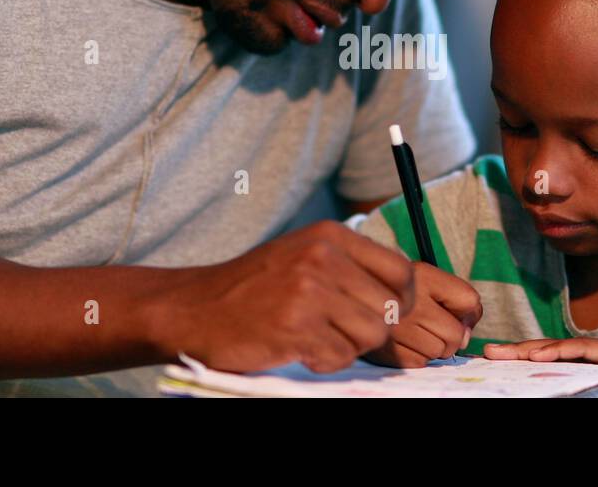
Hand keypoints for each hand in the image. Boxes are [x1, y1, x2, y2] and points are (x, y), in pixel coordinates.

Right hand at [159, 221, 415, 373]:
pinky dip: (325, 361)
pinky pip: (341, 357)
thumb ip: (350, 265)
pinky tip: (299, 348)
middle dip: (373, 329)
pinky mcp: (295, 327)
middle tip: (341, 332)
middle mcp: (323, 258)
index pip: (402, 270)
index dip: (404, 300)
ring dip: (348, 346)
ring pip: (372, 335)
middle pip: (392, 308)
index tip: (386, 314)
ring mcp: (309, 292)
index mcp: (331, 236)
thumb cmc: (252, 287)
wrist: (192, 308)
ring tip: (317, 338)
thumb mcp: (303, 255)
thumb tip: (405, 292)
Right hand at [364, 262, 482, 367]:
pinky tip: (403, 343)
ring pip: (439, 351)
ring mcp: (396, 326)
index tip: (454, 312)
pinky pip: (420, 362)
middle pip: (455, 333)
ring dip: (433, 347)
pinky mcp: (386, 349)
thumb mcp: (425, 279)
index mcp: (422, 275)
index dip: (467, 311)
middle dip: (451, 336)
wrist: (351, 297)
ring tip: (415, 334)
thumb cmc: (398, 290)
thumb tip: (466, 337)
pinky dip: (417, 357)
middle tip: (433, 327)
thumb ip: (456, 298)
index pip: (469, 299)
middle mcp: (409, 300)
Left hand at [483, 337, 597, 393]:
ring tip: (500, 353)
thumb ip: (588, 387)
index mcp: (583, 362)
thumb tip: (561, 392)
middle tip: (483, 353)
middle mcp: (586, 353)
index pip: (545, 359)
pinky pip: (581, 351)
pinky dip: (558, 352)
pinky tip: (538, 356)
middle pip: (543, 350)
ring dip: (526, 350)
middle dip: (512, 352)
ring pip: (555, 348)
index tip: (493, 362)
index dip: (519, 359)